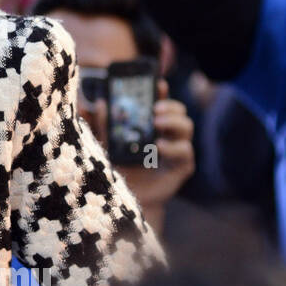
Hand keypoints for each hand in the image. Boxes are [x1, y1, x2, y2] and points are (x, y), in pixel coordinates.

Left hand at [115, 82, 194, 219]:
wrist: (118, 201)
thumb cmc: (114, 169)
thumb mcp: (105, 143)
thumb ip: (103, 124)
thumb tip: (98, 102)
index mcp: (150, 126)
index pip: (160, 103)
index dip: (161, 92)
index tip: (158, 84)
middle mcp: (166, 134)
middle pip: (179, 112)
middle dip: (171, 106)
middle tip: (155, 108)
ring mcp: (175, 151)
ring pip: (187, 128)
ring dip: (174, 122)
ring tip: (156, 123)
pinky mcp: (181, 168)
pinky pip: (186, 152)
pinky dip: (174, 147)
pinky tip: (160, 147)